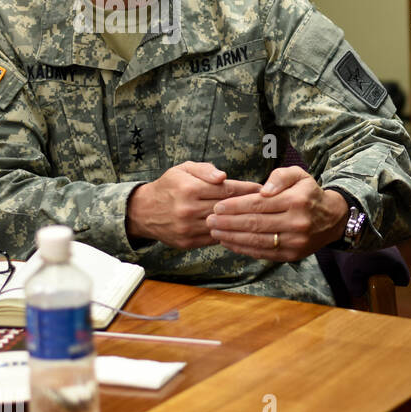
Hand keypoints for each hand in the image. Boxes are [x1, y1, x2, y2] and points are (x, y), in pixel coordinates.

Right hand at [127, 162, 262, 248]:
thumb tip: (224, 177)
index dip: (247, 189)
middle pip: (227, 209)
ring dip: (240, 222)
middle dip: (248, 205)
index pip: (226, 190)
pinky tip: (240, 229)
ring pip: (223, 225)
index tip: (262, 189)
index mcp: (189, 189)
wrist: (143, 212)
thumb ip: (205, 170)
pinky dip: (228, 234)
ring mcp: (188, 228)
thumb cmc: (169, 186)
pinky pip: (214, 238)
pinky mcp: (187, 242)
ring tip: (257, 217)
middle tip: (267, 203)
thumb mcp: (183, 169)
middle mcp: (188, 210)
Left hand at [206, 165, 347, 260]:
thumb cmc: (309, 194)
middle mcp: (297, 222)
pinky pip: (263, 252)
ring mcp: (295, 241)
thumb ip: (280, 177)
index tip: (218, 206)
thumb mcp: (299, 175)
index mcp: (297, 200)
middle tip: (209, 220)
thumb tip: (263, 190)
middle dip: (229, 222)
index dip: (236, 206)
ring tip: (215, 231)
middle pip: (256, 223)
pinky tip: (229, 242)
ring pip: (257, 240)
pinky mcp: (292, 255)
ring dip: (232, 237)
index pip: (259, 204)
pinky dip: (243, 248)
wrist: (332, 219)